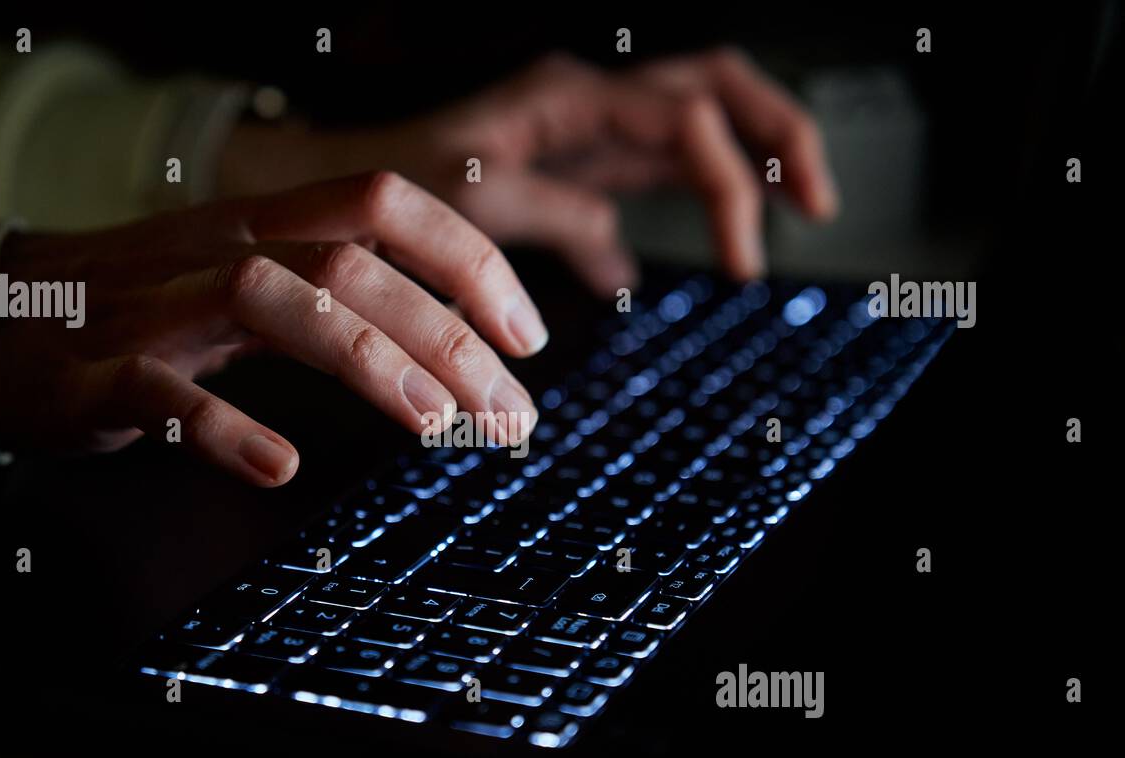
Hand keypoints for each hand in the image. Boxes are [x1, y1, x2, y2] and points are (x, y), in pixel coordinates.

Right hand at [0, 172, 544, 486]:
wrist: (0, 319)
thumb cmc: (151, 309)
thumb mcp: (254, 279)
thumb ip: (340, 298)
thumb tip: (455, 348)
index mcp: (264, 223)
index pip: (383, 203)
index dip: (468, 259)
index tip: (527, 337)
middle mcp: (220, 248)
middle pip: (351, 263)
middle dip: (448, 338)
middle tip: (511, 418)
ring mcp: (158, 307)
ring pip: (273, 301)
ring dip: (369, 361)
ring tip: (436, 427)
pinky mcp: (98, 373)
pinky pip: (163, 391)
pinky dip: (224, 427)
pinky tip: (281, 464)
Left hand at [220, 49, 838, 293]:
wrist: (351, 189)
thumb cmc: (394, 189)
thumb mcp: (474, 205)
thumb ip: (557, 218)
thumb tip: (622, 253)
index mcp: (569, 97)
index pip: (685, 118)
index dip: (728, 184)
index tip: (740, 257)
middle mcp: (591, 99)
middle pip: (717, 86)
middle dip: (779, 133)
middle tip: (819, 199)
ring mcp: (592, 129)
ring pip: (700, 118)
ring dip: (755, 157)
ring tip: (802, 207)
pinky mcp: (585, 165)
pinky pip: (658, 172)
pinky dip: (696, 203)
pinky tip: (714, 248)